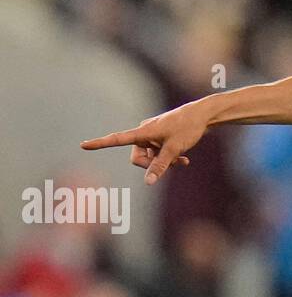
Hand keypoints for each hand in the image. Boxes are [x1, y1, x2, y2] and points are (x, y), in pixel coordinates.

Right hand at [80, 99, 210, 182]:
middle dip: (151, 166)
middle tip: (172, 164)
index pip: (116, 139)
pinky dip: (168, 159)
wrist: (203, 115)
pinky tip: (185, 160)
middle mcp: (143, 132)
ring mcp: (152, 135)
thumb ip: (160, 166)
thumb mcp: (174, 149)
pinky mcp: (160, 138)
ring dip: (164, 163)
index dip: (100, 143)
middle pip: (137, 158)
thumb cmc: (188, 128)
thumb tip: (148, 182)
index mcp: (142, 132)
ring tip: (182, 160)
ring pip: (150, 158)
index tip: (83, 145)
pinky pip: (158, 154)